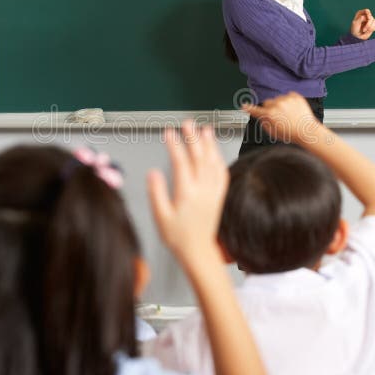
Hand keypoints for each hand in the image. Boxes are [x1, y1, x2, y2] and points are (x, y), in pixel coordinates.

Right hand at [147, 121, 228, 264]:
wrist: (198, 251)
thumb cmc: (178, 237)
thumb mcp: (160, 217)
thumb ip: (156, 193)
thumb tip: (153, 173)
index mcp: (187, 193)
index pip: (181, 162)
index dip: (174, 145)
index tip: (168, 133)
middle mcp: (202, 190)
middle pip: (198, 157)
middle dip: (192, 138)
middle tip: (187, 124)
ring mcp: (213, 192)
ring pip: (212, 162)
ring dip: (209, 144)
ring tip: (205, 130)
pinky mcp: (218, 196)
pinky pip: (221, 173)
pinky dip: (219, 159)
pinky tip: (215, 152)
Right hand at [242, 92, 319, 144]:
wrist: (307, 131)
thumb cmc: (291, 133)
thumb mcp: (273, 132)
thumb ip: (264, 123)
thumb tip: (261, 116)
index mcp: (270, 114)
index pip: (256, 110)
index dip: (249, 108)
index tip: (244, 106)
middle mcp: (277, 105)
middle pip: (267, 103)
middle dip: (270, 108)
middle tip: (278, 117)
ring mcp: (287, 99)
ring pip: (278, 99)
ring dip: (280, 105)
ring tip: (289, 115)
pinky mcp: (296, 97)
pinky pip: (288, 96)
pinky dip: (289, 101)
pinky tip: (293, 110)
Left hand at [350, 8, 374, 39]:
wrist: (357, 37)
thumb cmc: (355, 29)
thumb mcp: (355, 24)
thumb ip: (359, 19)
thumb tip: (364, 16)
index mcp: (361, 14)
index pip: (367, 11)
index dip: (368, 13)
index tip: (368, 17)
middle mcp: (366, 16)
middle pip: (371, 17)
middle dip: (368, 25)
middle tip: (363, 30)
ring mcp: (370, 20)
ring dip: (370, 28)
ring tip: (365, 31)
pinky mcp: (374, 25)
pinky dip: (373, 28)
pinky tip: (369, 31)